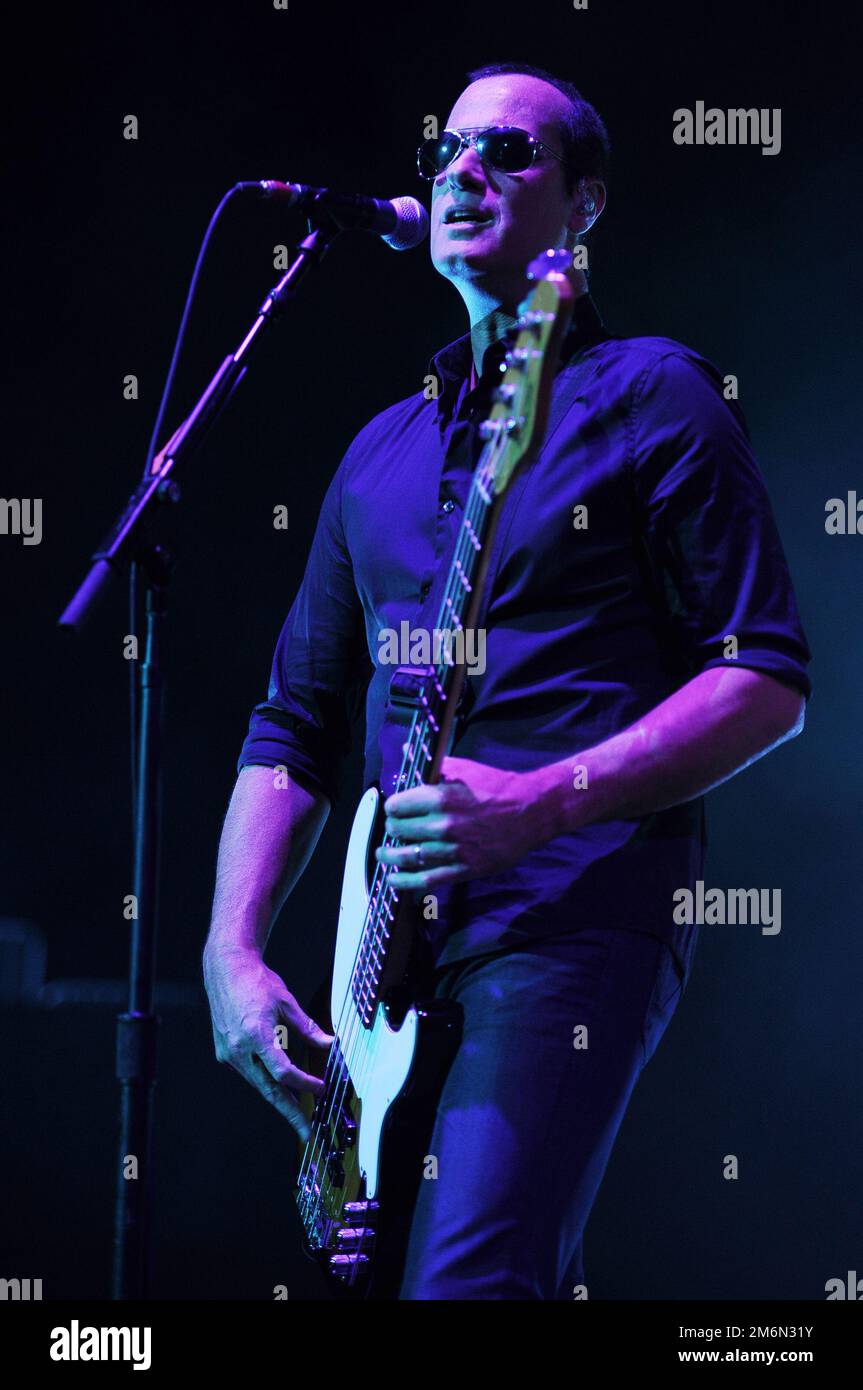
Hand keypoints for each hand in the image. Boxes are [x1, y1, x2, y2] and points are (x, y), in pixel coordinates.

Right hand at [203, 945, 332, 1140]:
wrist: (227, 969)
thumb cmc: (256, 982)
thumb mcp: (288, 1004)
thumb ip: (309, 1030)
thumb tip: (330, 1045)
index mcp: (255, 1035)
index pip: (283, 1071)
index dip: (304, 1084)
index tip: (322, 1089)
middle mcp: (239, 1048)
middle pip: (268, 1088)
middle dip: (289, 1111)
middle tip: (306, 1131)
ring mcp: (229, 1053)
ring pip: (259, 1083)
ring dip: (279, 1096)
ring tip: (299, 1111)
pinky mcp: (225, 1052)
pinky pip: (250, 1073)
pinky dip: (266, 1080)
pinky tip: (281, 1085)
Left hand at [374, 755, 555, 888]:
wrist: (532, 812)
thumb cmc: (498, 787)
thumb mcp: (464, 768)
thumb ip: (432, 764)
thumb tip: (408, 747)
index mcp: (440, 797)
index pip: (397, 805)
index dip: (393, 806)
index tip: (395, 808)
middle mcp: (443, 825)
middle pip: (399, 830)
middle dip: (393, 828)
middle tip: (395, 828)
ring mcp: (453, 850)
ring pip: (408, 856)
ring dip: (391, 855)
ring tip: (384, 853)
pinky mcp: (464, 869)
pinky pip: (427, 879)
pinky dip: (406, 882)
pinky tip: (395, 880)